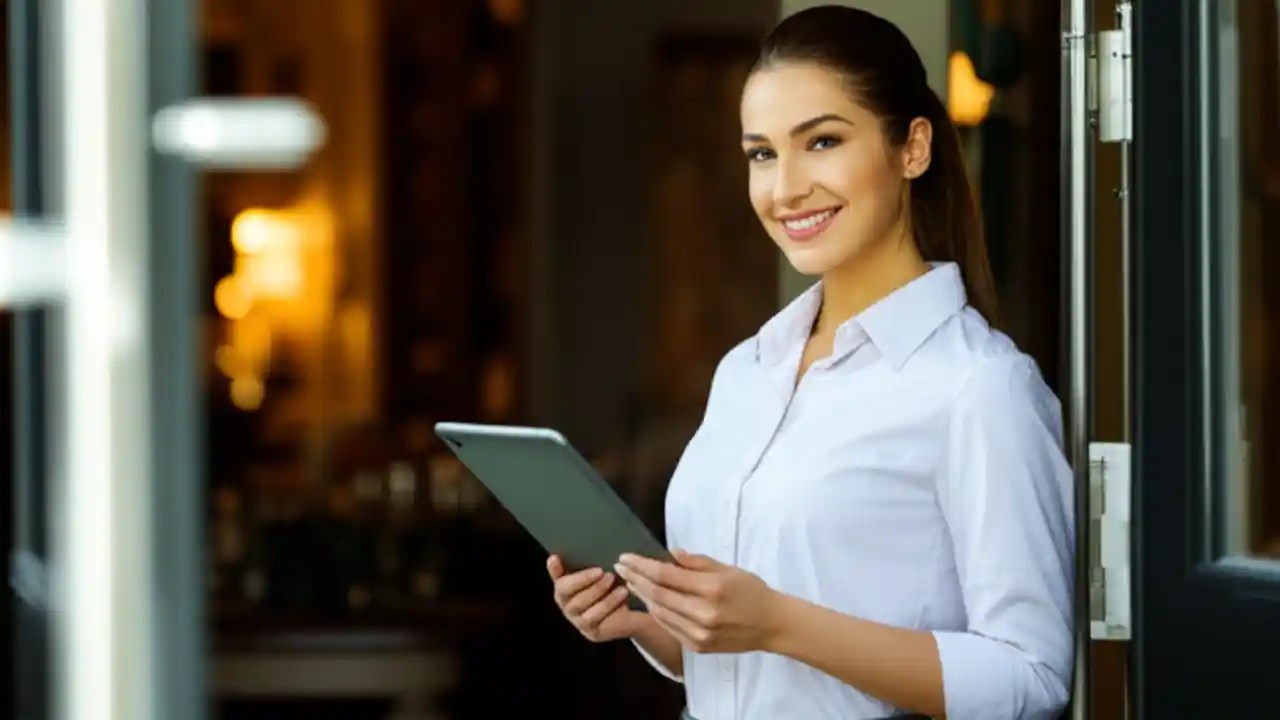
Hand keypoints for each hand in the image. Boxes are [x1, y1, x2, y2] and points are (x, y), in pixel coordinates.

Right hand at [547, 555, 649, 642]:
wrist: (633, 612)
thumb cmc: (614, 587)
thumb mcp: (604, 572)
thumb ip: (590, 561)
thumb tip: (576, 548)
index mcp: (565, 588)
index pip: (556, 577)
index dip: (554, 570)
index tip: (555, 558)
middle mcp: (567, 605)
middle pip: (566, 592)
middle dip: (584, 579)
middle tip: (602, 571)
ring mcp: (577, 620)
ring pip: (581, 605)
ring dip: (598, 591)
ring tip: (613, 579)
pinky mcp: (590, 632)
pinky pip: (595, 618)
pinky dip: (609, 604)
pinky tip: (621, 593)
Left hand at [614, 550, 782, 653]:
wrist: (771, 625)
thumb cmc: (751, 591)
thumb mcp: (728, 568)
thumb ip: (697, 562)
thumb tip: (670, 555)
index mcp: (712, 589)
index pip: (666, 576)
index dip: (642, 565)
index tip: (626, 557)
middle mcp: (703, 614)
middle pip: (658, 594)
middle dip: (635, 578)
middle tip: (620, 566)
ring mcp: (698, 634)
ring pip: (659, 612)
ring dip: (641, 595)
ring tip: (630, 580)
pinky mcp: (697, 646)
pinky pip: (668, 626)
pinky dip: (655, 611)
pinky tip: (648, 599)